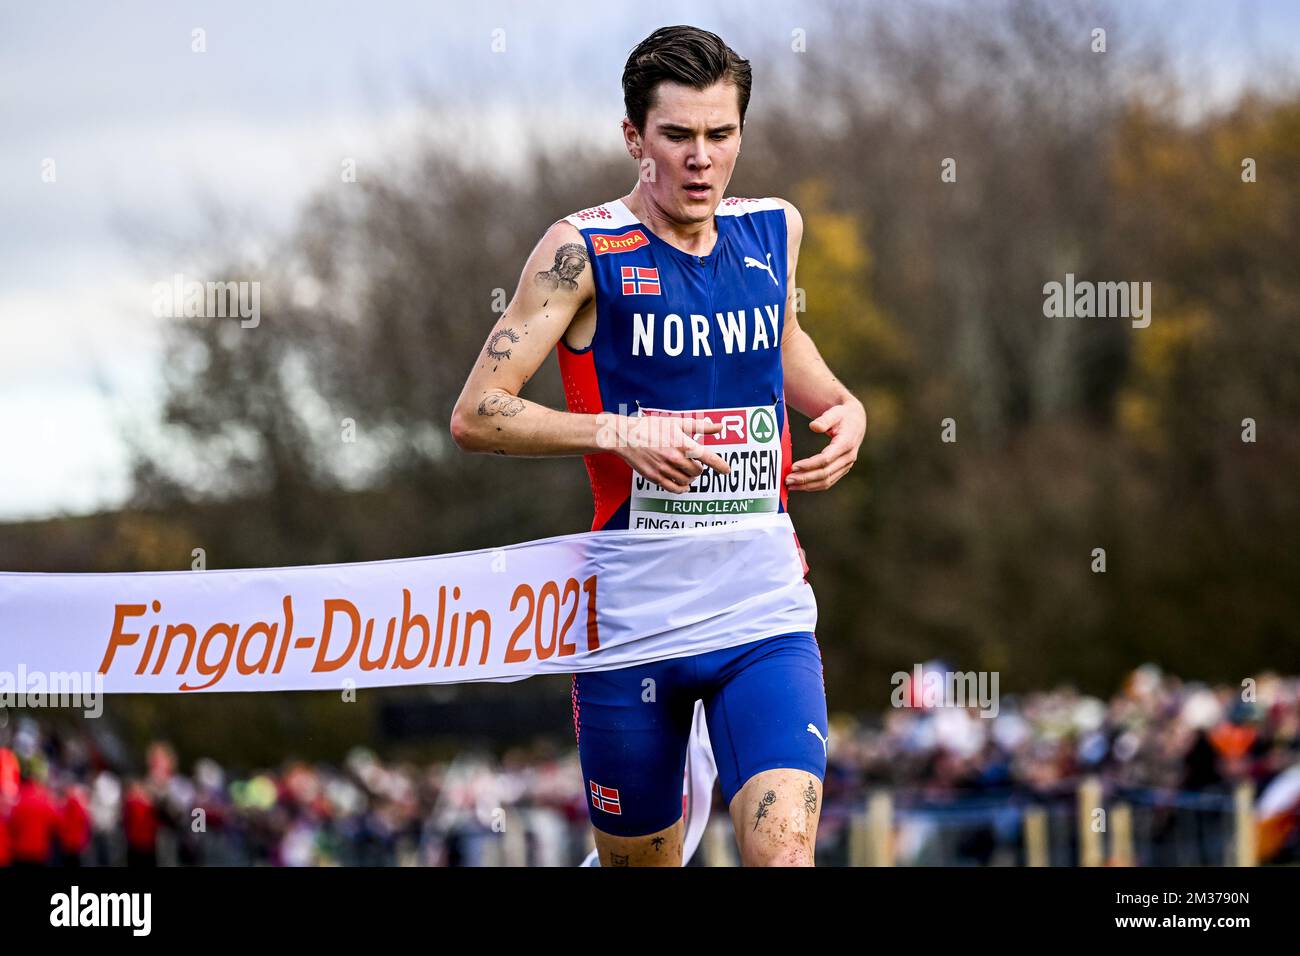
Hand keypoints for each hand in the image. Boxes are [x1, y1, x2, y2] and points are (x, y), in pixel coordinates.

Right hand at [615, 415, 731, 493]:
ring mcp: (664, 469)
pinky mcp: (655, 477)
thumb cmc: (651, 427)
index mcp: (683, 444)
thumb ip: (700, 426)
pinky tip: (682, 486)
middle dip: (698, 469)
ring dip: (690, 479)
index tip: (727, 470)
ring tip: (686, 472)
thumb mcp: (677, 423)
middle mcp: (675, 458)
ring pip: (687, 482)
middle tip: (693, 463)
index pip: (708, 458)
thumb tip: (719, 426)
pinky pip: (673, 489)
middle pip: (697, 472)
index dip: (720, 465)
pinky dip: (681, 489)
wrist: (626, 436)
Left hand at [786, 400, 865, 491]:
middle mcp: (848, 457)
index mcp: (846, 443)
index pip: (826, 459)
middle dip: (805, 478)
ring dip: (808, 485)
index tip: (793, 467)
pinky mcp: (842, 469)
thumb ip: (824, 419)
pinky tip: (800, 486)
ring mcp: (846, 465)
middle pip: (825, 473)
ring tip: (791, 485)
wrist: (856, 420)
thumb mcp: (835, 412)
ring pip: (827, 481)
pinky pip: (828, 482)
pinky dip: (814, 486)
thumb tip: (813, 426)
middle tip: (787, 480)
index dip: (809, 465)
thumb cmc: (842, 415)